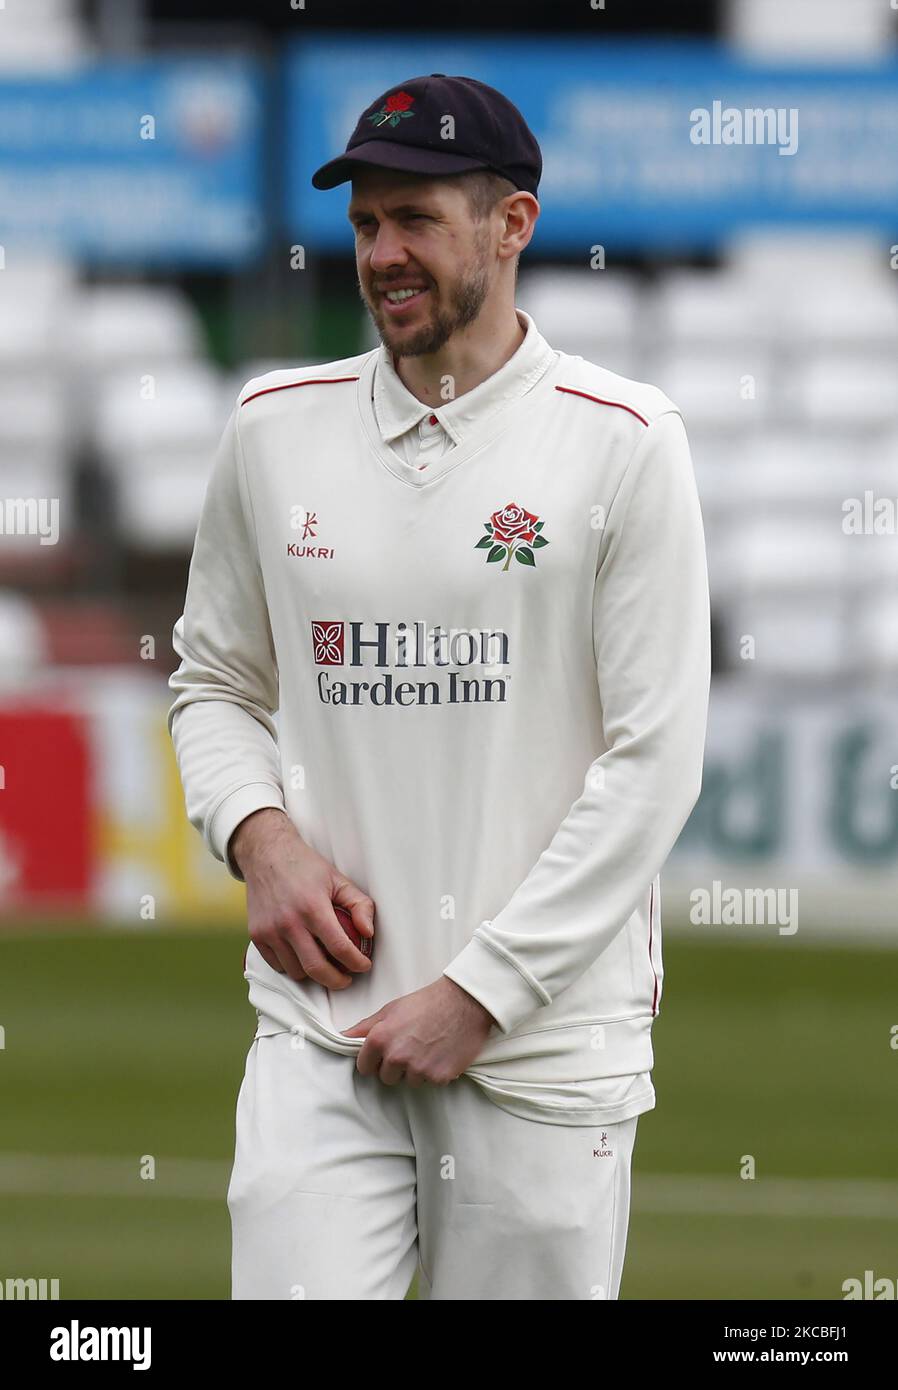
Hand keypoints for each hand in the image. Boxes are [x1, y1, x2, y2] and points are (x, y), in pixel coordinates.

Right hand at [231, 808, 374, 988]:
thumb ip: (360, 905)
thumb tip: (368, 933)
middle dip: (337, 980)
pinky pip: (277, 966)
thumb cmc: (305, 867)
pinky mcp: (256, 935)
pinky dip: (293, 967)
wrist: (266, 854)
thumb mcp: (338, 879)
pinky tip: (303, 957)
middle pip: (316, 968)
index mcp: (313, 907)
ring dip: (314, 974)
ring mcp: (270, 931)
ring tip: (325, 965)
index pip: (339, 947)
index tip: (364, 966)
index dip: (356, 963)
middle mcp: (289, 921)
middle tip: (347, 978)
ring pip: (296, 971)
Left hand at [341, 977, 496, 1085]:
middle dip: (395, 1066)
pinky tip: (441, 1053)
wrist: (464, 1002)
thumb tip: (341, 1038)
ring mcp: (418, 1069)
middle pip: (386, 1078)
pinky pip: (430, 1083)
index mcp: (380, 1039)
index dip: (374, 1060)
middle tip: (412, 1046)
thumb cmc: (426, 1002)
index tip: (386, 1051)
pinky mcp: (439, 1077)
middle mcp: (396, 1056)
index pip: (364, 1067)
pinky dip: (435, 1072)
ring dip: (416, 1070)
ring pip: (408, 1082)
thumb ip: (364, 1028)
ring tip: (428, 1048)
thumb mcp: (391, 1010)